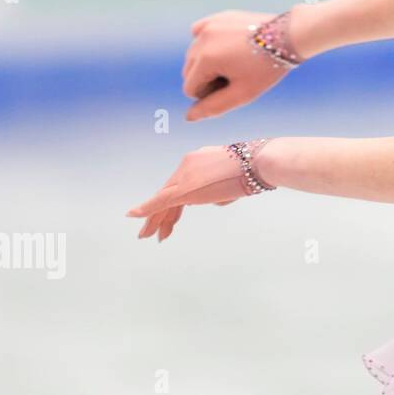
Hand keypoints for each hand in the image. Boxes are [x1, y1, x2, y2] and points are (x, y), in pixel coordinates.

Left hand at [126, 141, 273, 241]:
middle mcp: (187, 164)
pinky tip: (135, 217)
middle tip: (151, 230)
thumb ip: (222, 189)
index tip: (171, 216)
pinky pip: (160, 202)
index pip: (181, 182)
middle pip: (168, 191)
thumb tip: (216, 200)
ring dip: (155, 219)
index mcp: (199, 160)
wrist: (258, 162)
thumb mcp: (236, 180)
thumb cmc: (255, 170)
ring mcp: (184, 176)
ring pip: (162, 200)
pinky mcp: (183, 189)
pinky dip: (147, 210)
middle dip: (159, 213)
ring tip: (146, 235)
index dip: (173, 202)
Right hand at [183, 9, 301, 120]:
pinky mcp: (216, 17)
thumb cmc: (267, 67)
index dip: (210, 94)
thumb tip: (189, 117)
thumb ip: (214, 107)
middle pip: (188, 71)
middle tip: (237, 75)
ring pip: (193, 54)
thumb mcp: (243, 93)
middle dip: (207, 78)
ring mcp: (209, 25)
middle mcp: (202, 39)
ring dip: (208, 62)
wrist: (289, 36)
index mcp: (206, 59)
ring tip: (236, 62)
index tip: (234, 86)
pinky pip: (199, 33)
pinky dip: (207, 43)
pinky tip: (226, 47)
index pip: (190, 89)